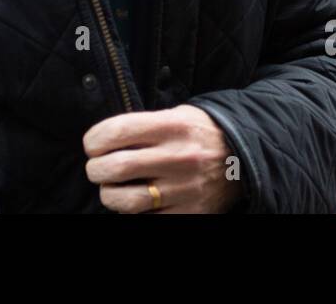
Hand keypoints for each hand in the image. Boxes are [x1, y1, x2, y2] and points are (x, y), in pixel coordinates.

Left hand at [82, 104, 243, 212]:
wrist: (243, 158)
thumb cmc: (199, 133)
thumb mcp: (175, 116)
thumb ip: (142, 126)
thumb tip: (101, 141)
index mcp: (172, 126)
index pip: (116, 132)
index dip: (94, 140)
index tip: (92, 145)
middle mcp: (178, 157)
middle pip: (115, 168)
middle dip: (95, 170)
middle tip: (97, 168)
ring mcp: (184, 189)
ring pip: (125, 201)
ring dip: (109, 195)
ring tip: (112, 188)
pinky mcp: (189, 214)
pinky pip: (146, 219)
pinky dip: (134, 212)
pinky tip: (137, 201)